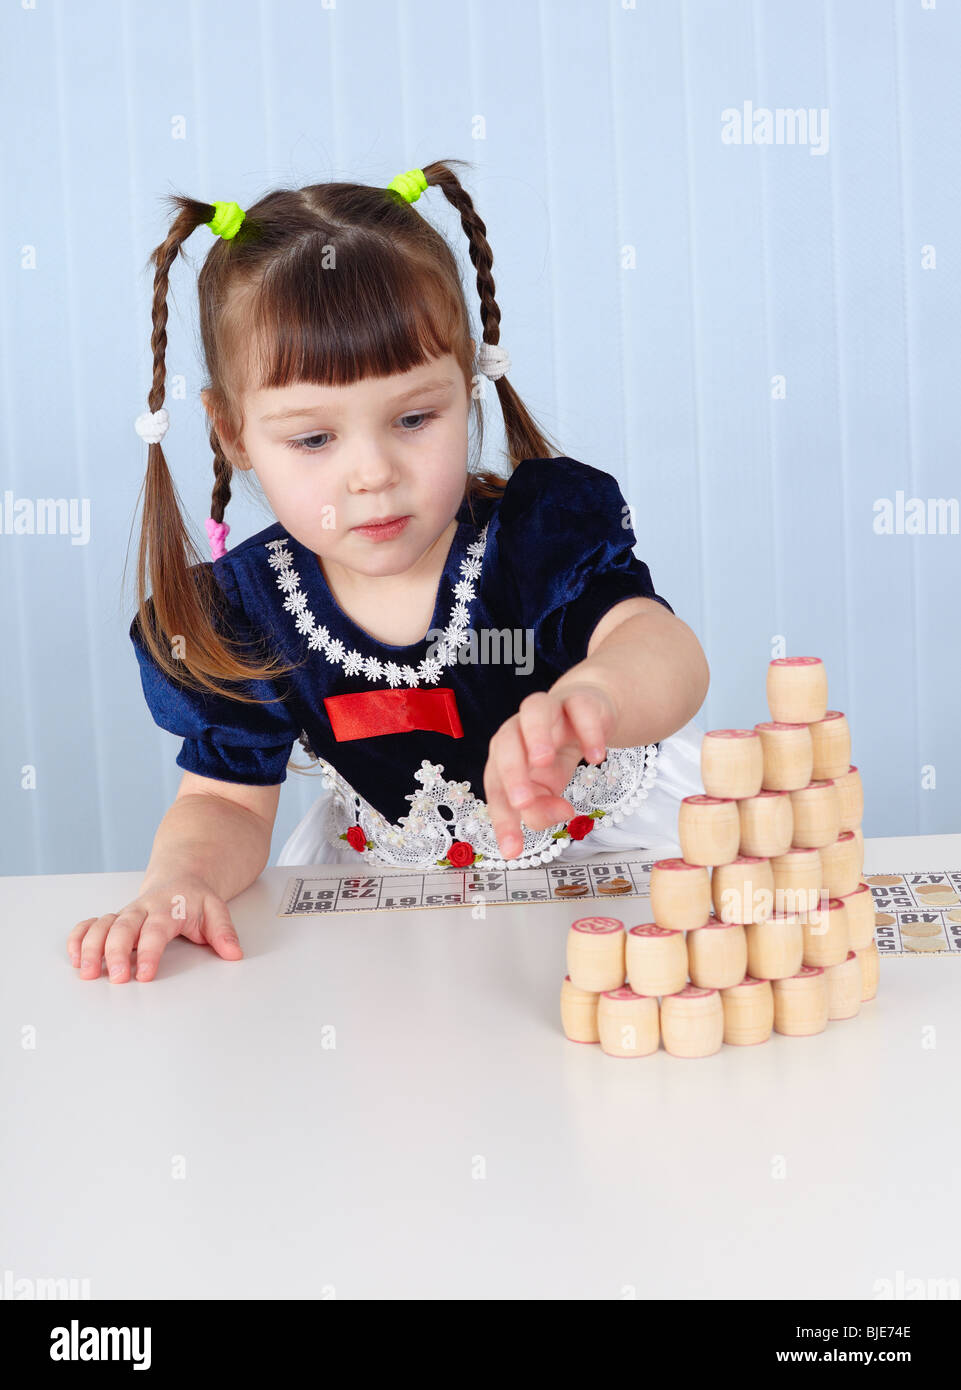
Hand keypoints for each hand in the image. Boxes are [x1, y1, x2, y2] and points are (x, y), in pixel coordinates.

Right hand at [66, 871, 242, 982]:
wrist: (181, 876)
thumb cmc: (195, 899)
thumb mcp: (216, 911)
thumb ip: (223, 932)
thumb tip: (234, 953)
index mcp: (167, 907)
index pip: (155, 930)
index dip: (149, 952)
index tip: (144, 975)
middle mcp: (141, 909)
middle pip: (122, 927)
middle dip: (116, 953)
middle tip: (116, 978)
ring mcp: (125, 913)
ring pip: (101, 926)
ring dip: (91, 947)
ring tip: (88, 972)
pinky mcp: (113, 919)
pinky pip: (90, 924)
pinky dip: (78, 938)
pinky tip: (76, 958)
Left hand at [483, 682, 618, 859]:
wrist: (585, 715)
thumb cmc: (556, 757)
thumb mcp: (548, 791)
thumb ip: (543, 810)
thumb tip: (563, 816)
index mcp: (503, 757)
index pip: (496, 787)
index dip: (502, 820)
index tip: (512, 851)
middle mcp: (519, 730)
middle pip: (505, 744)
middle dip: (511, 773)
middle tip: (522, 802)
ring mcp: (548, 712)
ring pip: (534, 710)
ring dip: (535, 734)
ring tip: (545, 762)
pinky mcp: (579, 701)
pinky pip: (581, 709)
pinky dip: (588, 731)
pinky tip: (597, 758)